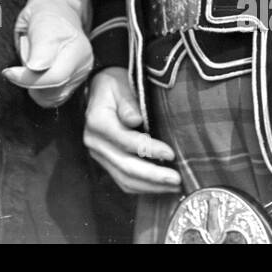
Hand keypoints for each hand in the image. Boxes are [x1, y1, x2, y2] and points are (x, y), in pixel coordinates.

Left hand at [1, 0, 93, 107]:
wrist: (57, 14)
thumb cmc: (45, 16)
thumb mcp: (39, 22)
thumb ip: (40, 45)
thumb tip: (36, 67)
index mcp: (77, 48)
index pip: (54, 76)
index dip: (28, 79)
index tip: (8, 72)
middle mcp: (82, 64)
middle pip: (53, 90)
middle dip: (31, 81)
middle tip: (19, 65)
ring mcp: (79, 75)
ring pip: (53, 97)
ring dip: (35, 88)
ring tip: (30, 67)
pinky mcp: (74, 84)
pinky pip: (54, 98)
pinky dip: (41, 92)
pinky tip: (36, 77)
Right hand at [84, 68, 182, 193]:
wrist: (100, 90)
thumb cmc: (114, 85)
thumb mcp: (120, 85)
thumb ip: (128, 102)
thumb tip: (136, 120)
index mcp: (97, 121)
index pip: (126, 141)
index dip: (149, 150)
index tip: (171, 154)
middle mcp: (95, 142)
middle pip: (125, 166)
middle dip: (153, 176)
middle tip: (176, 180)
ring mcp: (98, 154)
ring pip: (124, 179)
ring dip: (150, 186)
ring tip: (173, 187)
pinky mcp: (105, 162)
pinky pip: (123, 181)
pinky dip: (142, 187)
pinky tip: (160, 186)